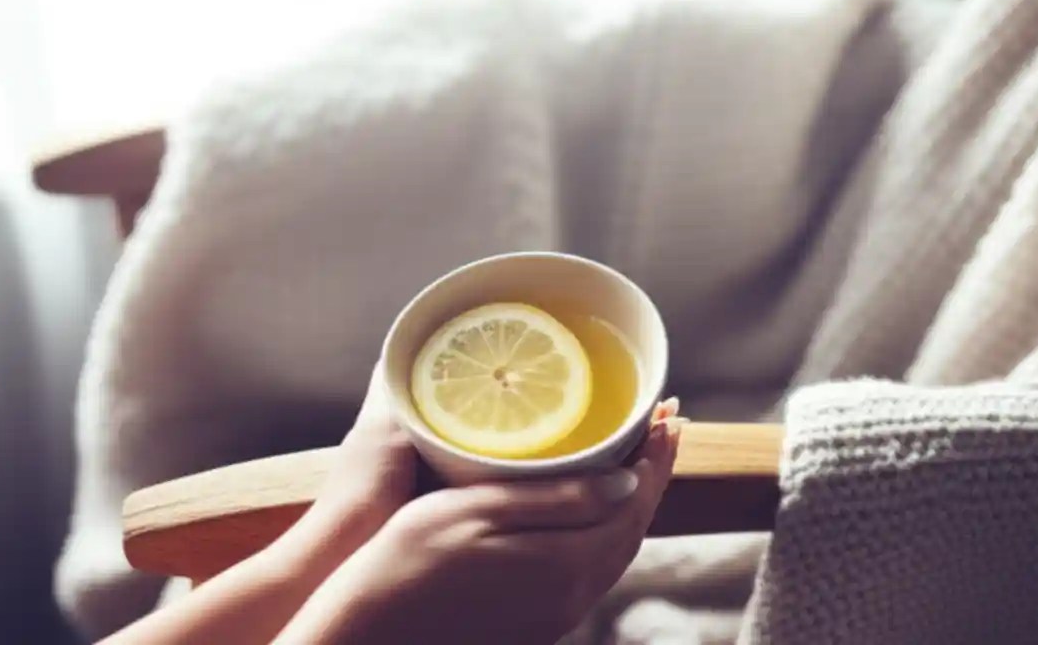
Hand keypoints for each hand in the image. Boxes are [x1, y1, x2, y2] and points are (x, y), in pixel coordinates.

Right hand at [277, 399, 684, 644]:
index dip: (657, 456)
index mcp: (567, 564)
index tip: (669, 414)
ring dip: (630, 504)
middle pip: (633, 527)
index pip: (636, 501)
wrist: (368, 633)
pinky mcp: (534, 623)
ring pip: (614, 552)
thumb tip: (629, 480)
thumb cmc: (406, 562)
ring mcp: (554, 615)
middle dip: (652, 475)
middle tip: (660, 428)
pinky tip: (590, 510)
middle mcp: (572, 597)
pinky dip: (604, 531)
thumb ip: (557, 498)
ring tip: (634, 461)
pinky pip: (589, 570)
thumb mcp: (478, 511)